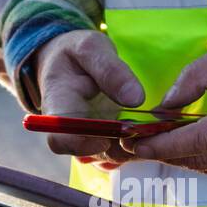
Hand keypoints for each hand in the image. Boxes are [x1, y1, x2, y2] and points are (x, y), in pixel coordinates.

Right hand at [34, 29, 142, 169]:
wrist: (67, 62)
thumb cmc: (76, 52)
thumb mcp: (92, 47)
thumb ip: (111, 70)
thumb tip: (135, 98)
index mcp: (59, 103)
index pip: (60, 138)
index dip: (85, 144)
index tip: (110, 134)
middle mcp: (67, 128)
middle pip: (88, 155)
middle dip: (119, 150)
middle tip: (142, 132)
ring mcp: (82, 137)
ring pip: (105, 158)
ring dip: (130, 151)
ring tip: (147, 130)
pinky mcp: (97, 140)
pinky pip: (114, 156)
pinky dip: (132, 149)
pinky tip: (143, 133)